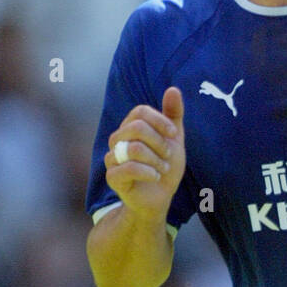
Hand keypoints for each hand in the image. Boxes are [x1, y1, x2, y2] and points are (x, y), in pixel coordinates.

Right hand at [104, 87, 185, 223]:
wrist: (159, 197)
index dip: (160, 121)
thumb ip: (173, 115)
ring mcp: (112, 158)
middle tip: (168, 155)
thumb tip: (173, 89)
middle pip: (137, 128)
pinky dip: (148, 172)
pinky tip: (155, 177)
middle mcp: (117, 139)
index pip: (140, 111)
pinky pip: (128, 168)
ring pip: (134, 148)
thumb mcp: (174, 139)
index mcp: (130, 127)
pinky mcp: (112, 177)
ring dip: (156, 159)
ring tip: (163, 168)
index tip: (173, 134)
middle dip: (159, 142)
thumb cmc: (165, 166)